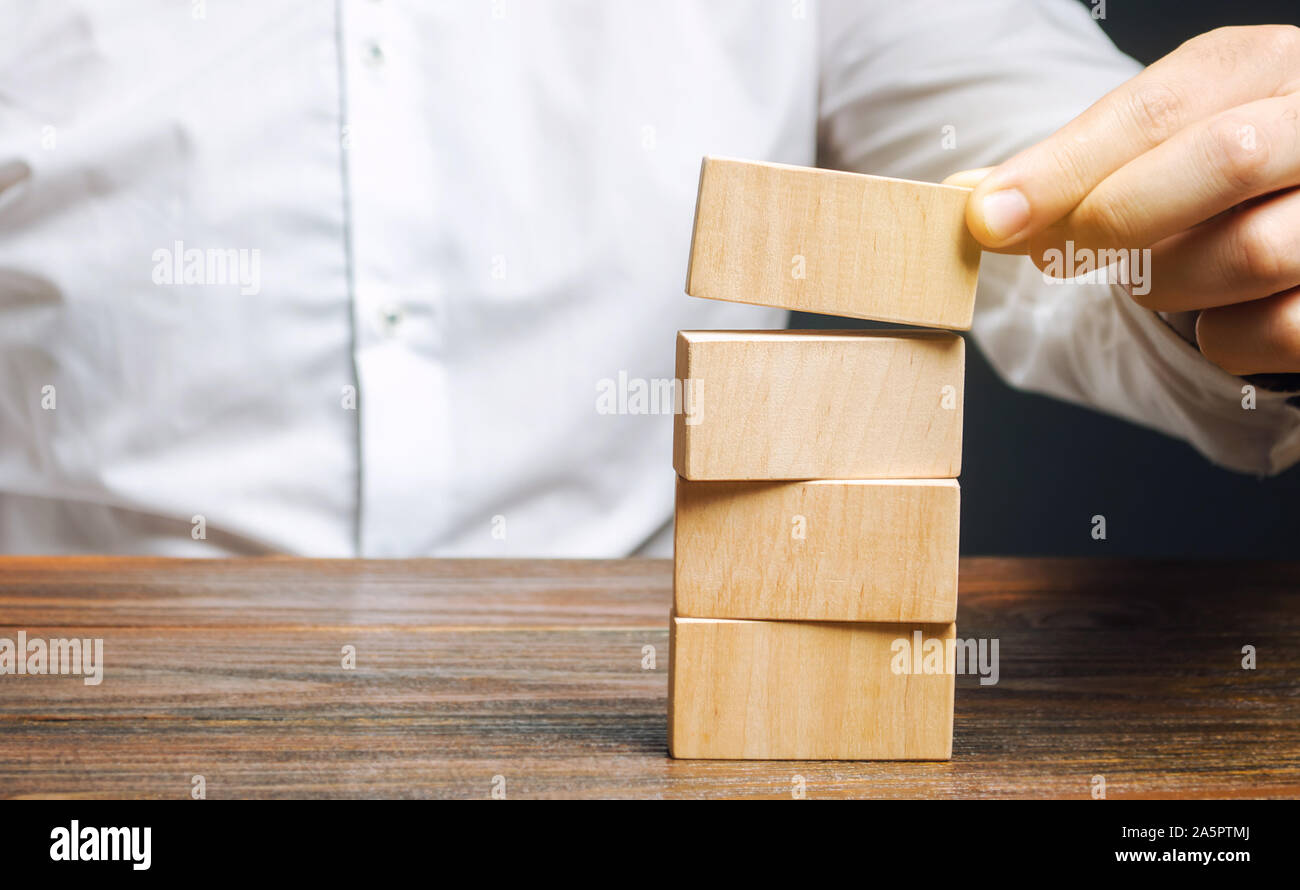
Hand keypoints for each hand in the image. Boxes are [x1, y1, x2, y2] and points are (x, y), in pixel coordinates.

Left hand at [947, 26, 1299, 375]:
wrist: (1297, 216)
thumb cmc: (1212, 179)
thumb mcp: (1153, 145)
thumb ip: (1074, 168)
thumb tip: (979, 205)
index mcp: (1268, 66)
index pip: (1164, 105)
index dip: (1065, 165)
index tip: (988, 216)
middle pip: (1222, 160)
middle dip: (1115, 218)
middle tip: (1051, 254)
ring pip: (1249, 251)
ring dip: (1162, 281)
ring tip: (1146, 275)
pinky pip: (1272, 330)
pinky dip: (1219, 338)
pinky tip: (1212, 313)